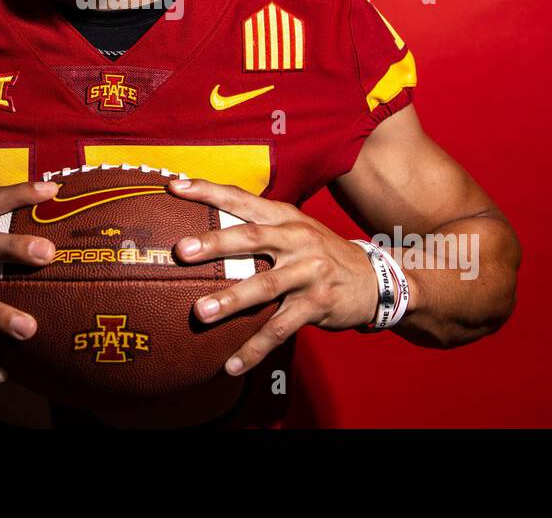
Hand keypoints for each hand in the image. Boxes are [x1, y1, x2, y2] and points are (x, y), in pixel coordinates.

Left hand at [166, 177, 380, 375]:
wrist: (375, 278)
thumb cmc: (320, 253)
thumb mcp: (296, 228)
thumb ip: (260, 225)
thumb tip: (206, 227)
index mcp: (286, 217)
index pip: (242, 199)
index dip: (209, 191)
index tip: (176, 188)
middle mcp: (297, 239)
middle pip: (252, 237)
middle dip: (216, 243)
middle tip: (182, 250)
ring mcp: (309, 272)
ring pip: (265, 285)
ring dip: (231, 300)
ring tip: (200, 312)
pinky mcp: (316, 305)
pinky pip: (280, 329)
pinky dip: (254, 348)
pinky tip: (231, 365)